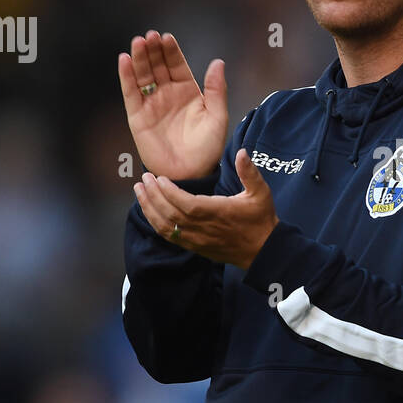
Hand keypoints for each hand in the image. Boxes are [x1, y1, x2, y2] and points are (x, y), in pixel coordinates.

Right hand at [118, 30, 227, 179]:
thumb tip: (218, 62)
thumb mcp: (217, 117)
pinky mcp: (138, 116)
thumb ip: (216, 90)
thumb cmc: (207, 148)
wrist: (190, 173)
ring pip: (143, 75)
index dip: (172, 52)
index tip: (168, 37)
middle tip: (151, 36)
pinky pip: (131, 93)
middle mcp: (168, 95)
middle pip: (158, 66)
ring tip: (139, 42)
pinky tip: (125, 60)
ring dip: (140, 58)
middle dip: (154, 50)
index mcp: (187, 92)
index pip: (177, 66)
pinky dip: (126, 76)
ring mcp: (152, 104)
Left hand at [133, 149, 279, 270]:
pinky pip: (169, 237)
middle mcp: (202, 228)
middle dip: (153, 196)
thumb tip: (242, 151)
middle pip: (170, 213)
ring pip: (165, 226)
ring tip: (139, 192)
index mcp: (216, 212)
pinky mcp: (194, 247)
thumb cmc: (260, 220)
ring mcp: (196, 239)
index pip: (185, 203)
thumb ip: (249, 172)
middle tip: (143, 180)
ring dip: (149, 209)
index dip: (168, 192)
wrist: (263, 251)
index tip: (158, 178)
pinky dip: (156, 223)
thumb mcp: (260, 193)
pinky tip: (149, 211)